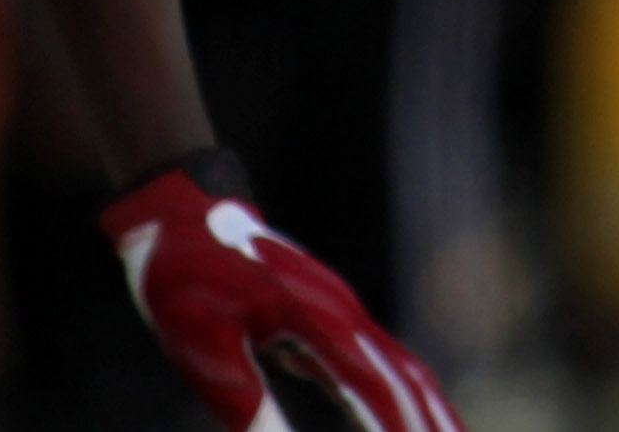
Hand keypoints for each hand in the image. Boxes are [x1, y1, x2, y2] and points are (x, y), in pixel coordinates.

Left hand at [106, 164, 457, 431]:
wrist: (181, 208)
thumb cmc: (184, 273)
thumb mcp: (202, 344)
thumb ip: (245, 401)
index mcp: (322, 320)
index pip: (381, 391)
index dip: (406, 431)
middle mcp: (345, 316)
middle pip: (409, 381)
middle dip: (437, 425)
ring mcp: (340, 314)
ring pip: (401, 372)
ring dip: (427, 413)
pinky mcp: (325, 320)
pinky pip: (375, 367)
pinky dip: (397, 401)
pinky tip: (395, 425)